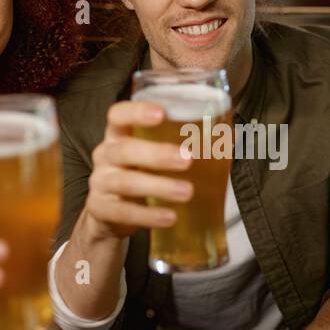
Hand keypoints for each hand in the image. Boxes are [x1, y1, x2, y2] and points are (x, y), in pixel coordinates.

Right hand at [82, 100, 192, 241]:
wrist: (110, 212)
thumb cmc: (141, 173)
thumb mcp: (152, 154)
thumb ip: (181, 143)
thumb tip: (229, 136)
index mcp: (118, 134)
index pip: (118, 114)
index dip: (136, 112)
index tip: (161, 113)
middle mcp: (106, 154)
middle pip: (125, 150)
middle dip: (157, 154)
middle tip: (188, 159)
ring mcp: (100, 182)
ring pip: (126, 182)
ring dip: (159, 186)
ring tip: (187, 191)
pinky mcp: (101, 209)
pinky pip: (123, 211)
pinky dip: (148, 215)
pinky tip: (170, 217)